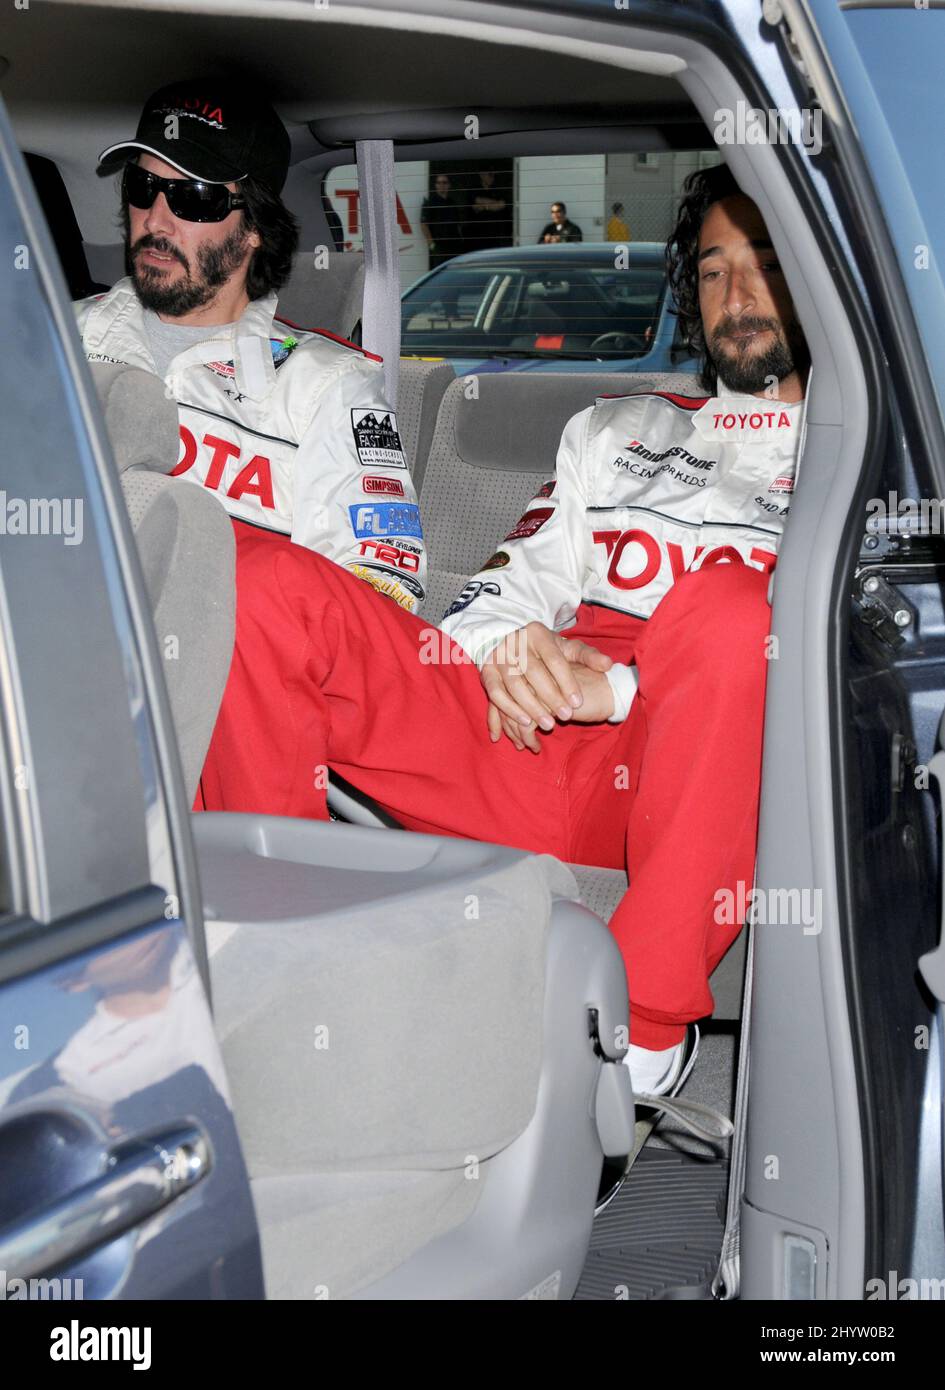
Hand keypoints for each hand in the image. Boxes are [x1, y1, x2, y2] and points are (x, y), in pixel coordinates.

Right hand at [481, 622, 612, 752]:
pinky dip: (507, 710)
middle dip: (550, 697)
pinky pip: (494, 693)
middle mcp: (514, 642)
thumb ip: (589, 656)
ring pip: (513, 685)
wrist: (514, 644)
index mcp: (537, 633)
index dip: (566, 681)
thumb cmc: (547, 650)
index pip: (554, 659)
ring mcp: (498, 656)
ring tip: (548, 724)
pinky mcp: (486, 671)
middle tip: (565, 717)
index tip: (577, 702)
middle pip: (534, 673)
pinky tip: (524, 724)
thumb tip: (607, 665)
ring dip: (530, 707)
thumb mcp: (568, 648)